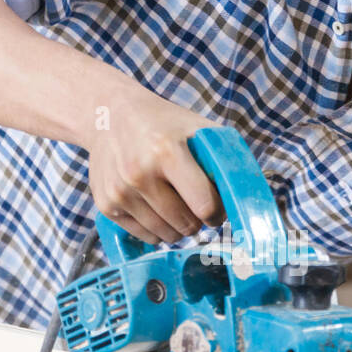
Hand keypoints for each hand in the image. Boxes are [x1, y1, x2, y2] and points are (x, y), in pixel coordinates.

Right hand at [87, 93, 225, 244]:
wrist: (107, 114)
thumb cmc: (161, 123)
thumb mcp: (196, 128)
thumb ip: (222, 158)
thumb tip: (245, 196)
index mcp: (166, 152)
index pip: (205, 206)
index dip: (218, 212)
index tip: (217, 207)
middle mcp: (139, 174)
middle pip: (187, 225)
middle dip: (198, 220)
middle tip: (195, 203)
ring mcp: (120, 192)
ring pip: (166, 236)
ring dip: (178, 227)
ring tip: (175, 203)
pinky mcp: (106, 205)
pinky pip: (145, 236)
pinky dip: (157, 229)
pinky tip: (156, 206)